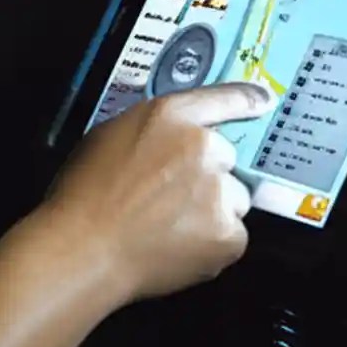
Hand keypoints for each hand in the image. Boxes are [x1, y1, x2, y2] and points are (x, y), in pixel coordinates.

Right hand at [41, 82, 275, 302]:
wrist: (84, 247)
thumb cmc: (83, 194)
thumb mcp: (108, 137)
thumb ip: (149, 133)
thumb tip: (167, 143)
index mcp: (168, 117)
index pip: (220, 99)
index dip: (245, 98)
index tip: (262, 100)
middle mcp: (201, 148)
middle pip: (225, 159)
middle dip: (206, 175)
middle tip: (170, 196)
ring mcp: (219, 192)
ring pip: (232, 199)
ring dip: (211, 209)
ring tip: (169, 225)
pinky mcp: (229, 234)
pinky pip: (232, 236)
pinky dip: (211, 243)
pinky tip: (176, 245)